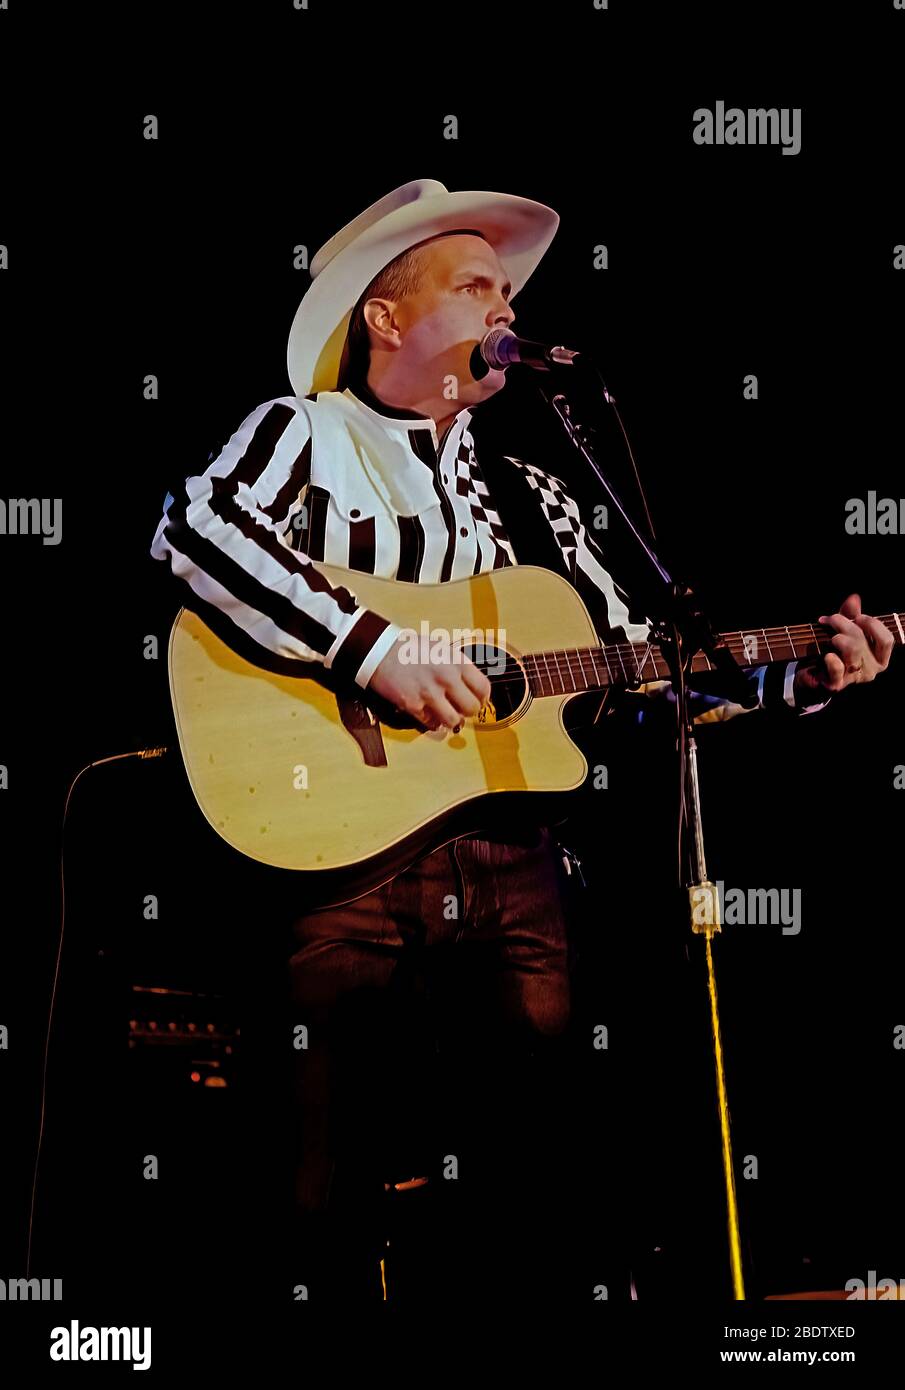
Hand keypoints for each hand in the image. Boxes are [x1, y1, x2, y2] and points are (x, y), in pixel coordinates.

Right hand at [368, 635, 491, 732]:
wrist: (381, 651)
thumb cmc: (411, 649)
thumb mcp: (442, 649)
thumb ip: (459, 667)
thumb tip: (472, 687)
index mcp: (457, 662)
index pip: (483, 688)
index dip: (482, 699)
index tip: (477, 701)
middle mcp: (447, 678)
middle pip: (472, 708)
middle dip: (468, 711)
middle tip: (461, 709)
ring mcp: (430, 693)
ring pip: (454, 721)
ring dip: (451, 720)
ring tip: (446, 714)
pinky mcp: (414, 705)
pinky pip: (431, 723)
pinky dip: (432, 721)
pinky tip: (428, 712)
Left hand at [794, 593, 893, 696]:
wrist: (812, 674)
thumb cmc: (834, 651)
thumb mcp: (844, 631)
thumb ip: (851, 615)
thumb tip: (854, 598)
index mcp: (879, 658)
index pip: (886, 640)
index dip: (872, 624)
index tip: (857, 617)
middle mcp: (870, 670)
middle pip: (862, 640)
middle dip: (844, 624)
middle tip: (831, 619)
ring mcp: (853, 678)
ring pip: (852, 650)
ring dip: (838, 637)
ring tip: (829, 638)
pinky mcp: (836, 684)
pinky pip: (837, 667)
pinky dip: (831, 658)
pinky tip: (827, 655)